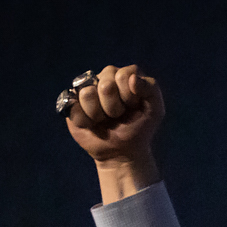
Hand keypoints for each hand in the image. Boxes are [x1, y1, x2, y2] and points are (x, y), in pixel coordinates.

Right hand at [66, 64, 163, 202]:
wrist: (122, 151)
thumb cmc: (140, 128)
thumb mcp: (155, 110)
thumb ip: (151, 88)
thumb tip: (131, 78)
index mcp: (123, 75)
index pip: (123, 75)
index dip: (129, 96)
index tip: (133, 107)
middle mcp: (103, 78)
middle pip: (105, 84)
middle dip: (114, 107)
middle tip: (118, 116)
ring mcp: (86, 90)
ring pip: (87, 94)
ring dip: (98, 114)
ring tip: (104, 120)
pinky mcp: (71, 104)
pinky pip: (73, 108)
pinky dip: (84, 121)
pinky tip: (91, 124)